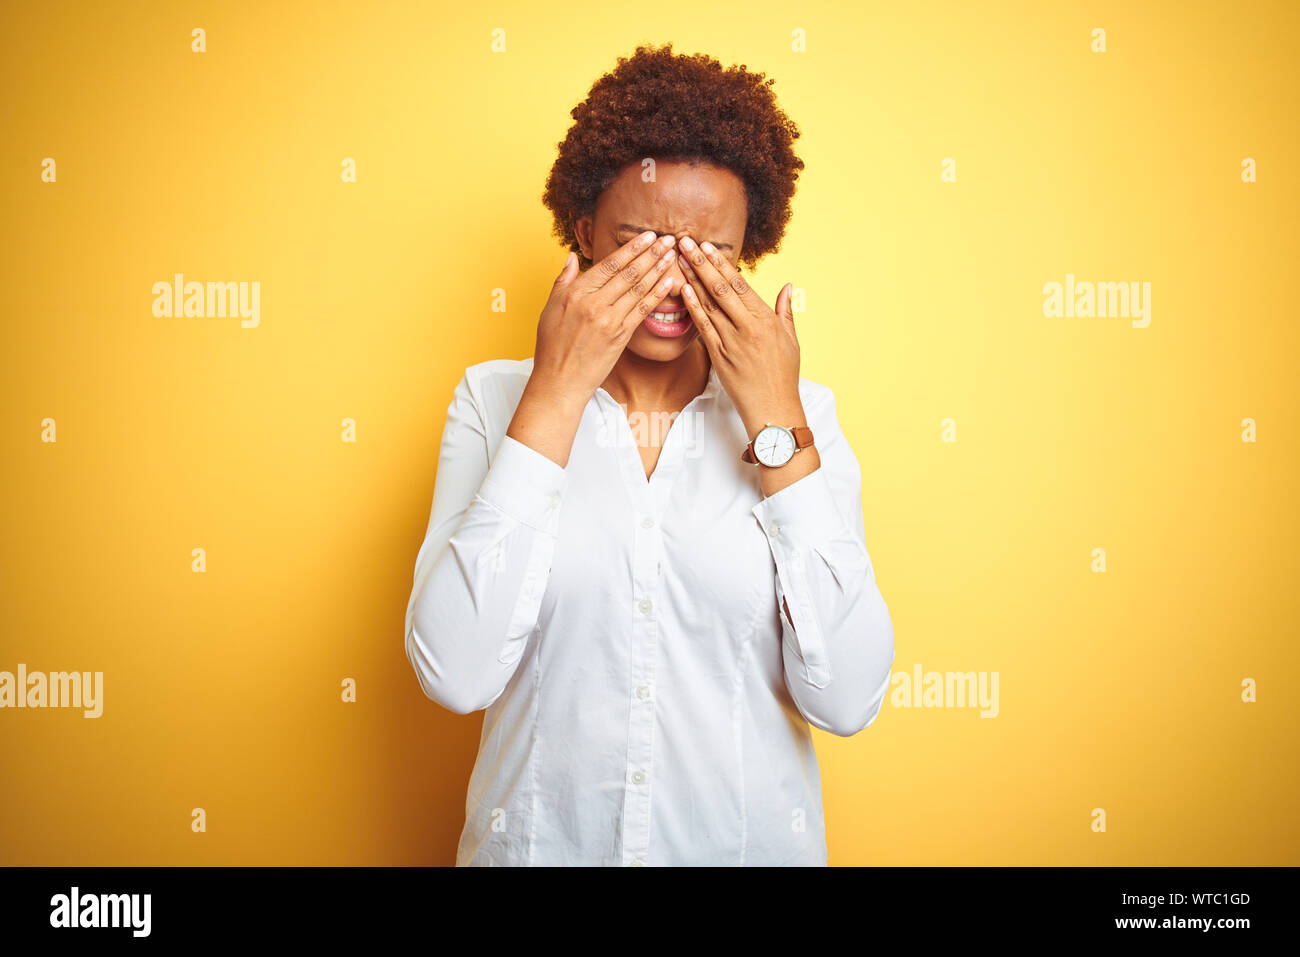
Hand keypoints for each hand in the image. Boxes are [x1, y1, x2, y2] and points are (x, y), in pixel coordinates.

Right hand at [529, 231, 678, 405]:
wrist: (560, 381)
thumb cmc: (552, 346)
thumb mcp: (550, 308)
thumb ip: (563, 281)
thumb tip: (573, 257)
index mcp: (576, 293)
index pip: (609, 264)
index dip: (631, 248)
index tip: (647, 237)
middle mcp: (593, 304)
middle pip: (628, 273)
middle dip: (651, 254)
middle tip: (668, 239)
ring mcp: (609, 320)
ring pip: (638, 289)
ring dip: (658, 270)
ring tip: (671, 256)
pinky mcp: (620, 336)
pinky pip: (642, 310)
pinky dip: (657, 295)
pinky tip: (669, 283)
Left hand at [676, 237, 802, 437]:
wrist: (773, 409)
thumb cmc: (783, 375)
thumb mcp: (791, 340)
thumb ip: (785, 311)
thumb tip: (787, 286)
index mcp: (765, 319)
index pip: (740, 284)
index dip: (721, 263)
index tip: (707, 245)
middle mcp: (747, 327)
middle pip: (720, 288)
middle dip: (701, 263)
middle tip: (684, 242)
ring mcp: (731, 342)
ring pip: (708, 304)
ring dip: (691, 279)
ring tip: (678, 259)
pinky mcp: (718, 357)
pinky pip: (703, 327)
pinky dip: (692, 307)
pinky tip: (682, 290)